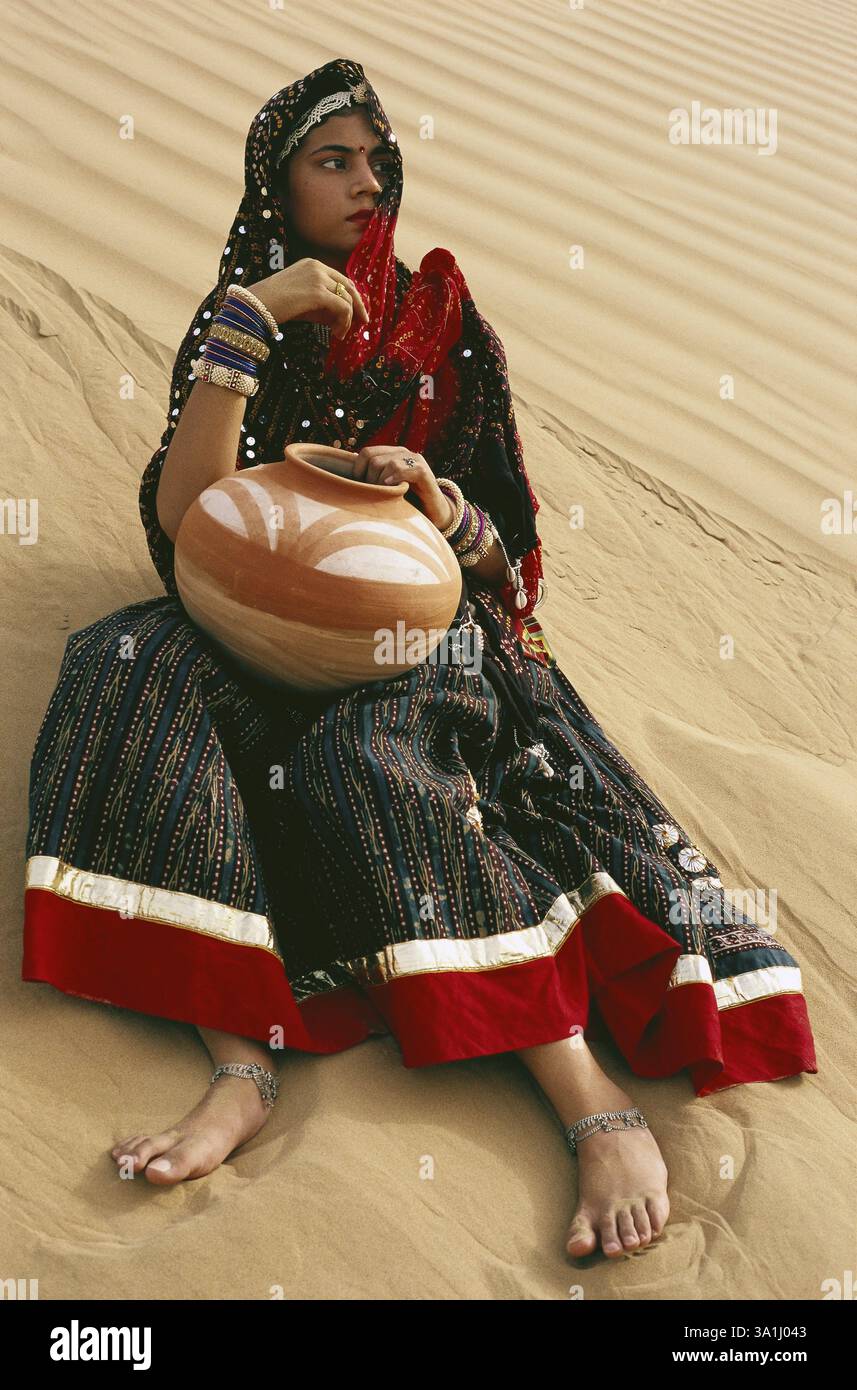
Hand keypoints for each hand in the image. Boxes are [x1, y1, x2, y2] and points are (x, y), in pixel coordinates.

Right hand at [245, 259, 368, 340]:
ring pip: (347, 299)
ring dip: (348, 319)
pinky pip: (342, 308)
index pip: (341, 279)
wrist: (254, 305)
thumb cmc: (274, 305)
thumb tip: (342, 318)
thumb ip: (322, 306)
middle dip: (358, 306)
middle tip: (363, 323)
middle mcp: (318, 267)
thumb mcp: (302, 301)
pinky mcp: (318, 292)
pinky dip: (344, 322)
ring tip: (340, 334)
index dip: (352, 296)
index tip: (357, 313)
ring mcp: (318, 278)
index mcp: (313, 265)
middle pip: (349, 286)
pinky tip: (337, 333)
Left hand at [353, 447, 454, 530]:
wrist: (432, 513)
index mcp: (391, 454)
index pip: (367, 453)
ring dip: (383, 483)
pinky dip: (397, 478)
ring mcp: (415, 461)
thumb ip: (371, 477)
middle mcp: (403, 453)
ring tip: (385, 496)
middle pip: (374, 459)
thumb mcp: (384, 488)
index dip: (358, 471)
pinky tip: (392, 489)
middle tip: (374, 496)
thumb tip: (349, 465)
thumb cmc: (405, 501)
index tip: (361, 488)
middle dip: (370, 480)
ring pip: (390, 463)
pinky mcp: (425, 472)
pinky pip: (407, 469)